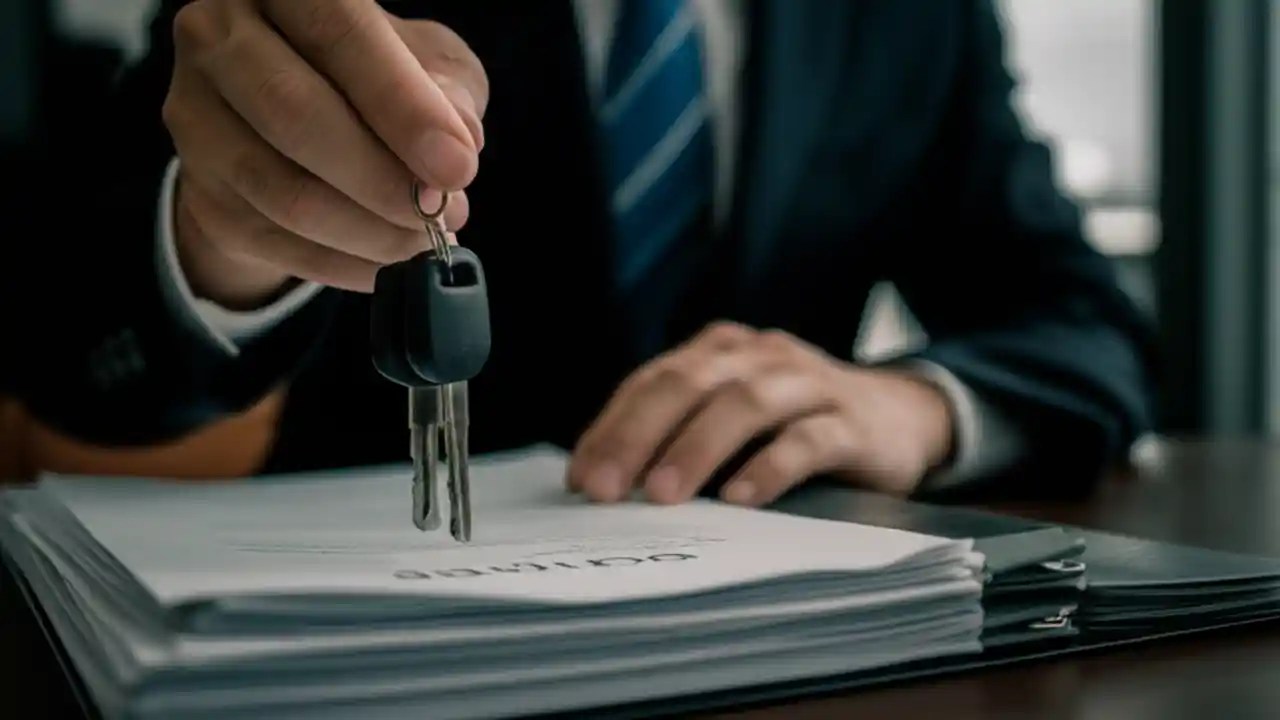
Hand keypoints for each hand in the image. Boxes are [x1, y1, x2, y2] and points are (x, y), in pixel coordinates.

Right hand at [164, 0, 488, 308]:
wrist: (291, 126)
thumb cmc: (372, 78)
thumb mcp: (426, 63)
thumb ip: (447, 90)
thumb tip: (455, 144)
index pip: (339, 35)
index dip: (401, 105)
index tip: (457, 166)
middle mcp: (217, 35)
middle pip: (296, 114)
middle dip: (383, 179)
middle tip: (440, 212)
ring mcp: (194, 115)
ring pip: (285, 192)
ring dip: (369, 231)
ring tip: (422, 240)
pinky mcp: (198, 189)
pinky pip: (275, 242)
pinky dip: (345, 263)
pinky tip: (386, 261)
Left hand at [567, 322, 955, 505]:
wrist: (901, 416)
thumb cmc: (796, 423)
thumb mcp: (734, 416)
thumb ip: (679, 433)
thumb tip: (605, 480)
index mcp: (721, 351)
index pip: (654, 380)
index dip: (613, 427)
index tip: (582, 478)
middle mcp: (761, 356)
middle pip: (690, 384)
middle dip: (639, 435)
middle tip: (606, 489)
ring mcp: (808, 385)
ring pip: (745, 405)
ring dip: (697, 449)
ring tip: (663, 495)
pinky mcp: (851, 423)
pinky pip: (808, 441)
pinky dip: (770, 468)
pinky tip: (741, 498)